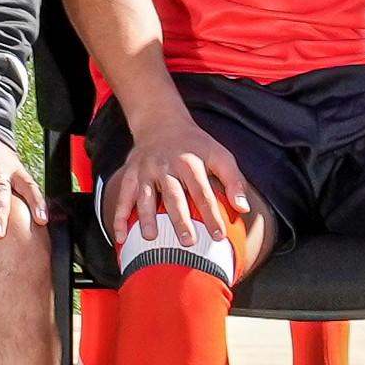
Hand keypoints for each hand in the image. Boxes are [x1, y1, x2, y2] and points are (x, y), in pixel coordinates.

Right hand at [101, 105, 257, 259]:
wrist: (161, 121)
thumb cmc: (195, 145)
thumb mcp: (219, 155)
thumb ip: (234, 181)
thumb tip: (243, 208)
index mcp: (191, 162)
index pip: (203, 192)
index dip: (212, 215)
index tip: (219, 236)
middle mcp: (167, 166)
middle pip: (174, 195)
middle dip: (180, 219)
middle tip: (188, 242)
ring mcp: (146, 170)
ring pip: (146, 195)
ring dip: (147, 216)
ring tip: (151, 237)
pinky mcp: (131, 174)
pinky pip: (124, 197)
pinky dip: (120, 216)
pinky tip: (120, 236)